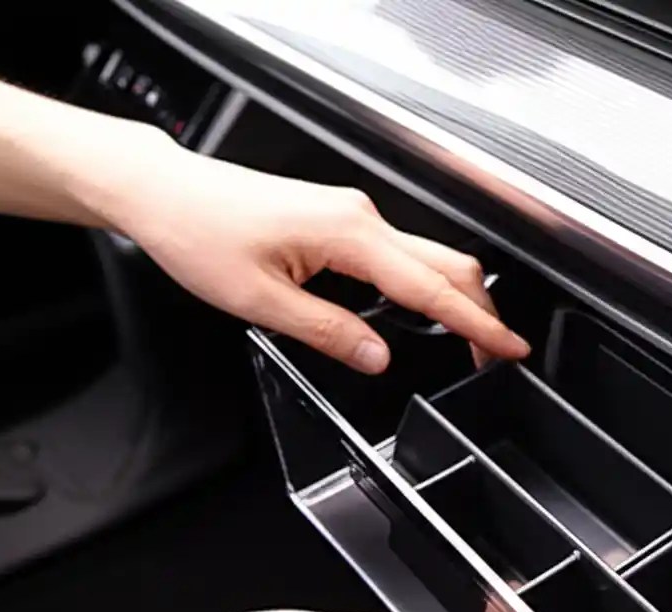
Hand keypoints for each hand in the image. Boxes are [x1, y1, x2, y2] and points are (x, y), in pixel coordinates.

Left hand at [104, 142, 529, 373]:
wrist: (165, 193)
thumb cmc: (199, 234)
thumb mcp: (261, 302)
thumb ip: (329, 332)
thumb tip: (378, 357)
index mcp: (348, 234)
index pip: (430, 288)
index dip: (475, 323)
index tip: (506, 347)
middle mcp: (359, 216)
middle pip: (445, 264)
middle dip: (479, 310)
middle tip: (495, 353)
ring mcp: (351, 212)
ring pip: (426, 255)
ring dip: (453, 296)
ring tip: (468, 337)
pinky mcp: (338, 217)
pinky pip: (400, 251)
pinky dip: (423, 282)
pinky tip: (421, 308)